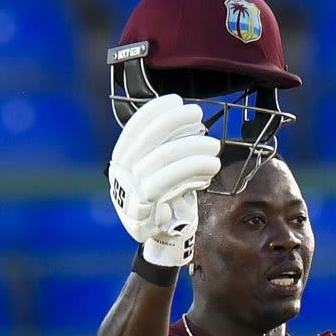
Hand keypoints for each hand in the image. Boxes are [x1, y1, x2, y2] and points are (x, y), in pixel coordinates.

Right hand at [108, 94, 221, 266]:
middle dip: (174, 122)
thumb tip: (189, 119)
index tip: (176, 100)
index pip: (135, 128)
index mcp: (122, 158)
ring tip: (214, 147)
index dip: (154, 111)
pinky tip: (210, 167)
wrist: (161, 235)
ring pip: (161, 160)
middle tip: (198, 114)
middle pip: (147, 140)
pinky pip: (169, 183)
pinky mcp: (144, 208)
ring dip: (192, 149)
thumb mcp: (164, 167)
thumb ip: (170, 145)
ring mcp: (130, 191)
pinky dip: (192, 171)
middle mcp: (121, 172)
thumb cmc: (167, 196)